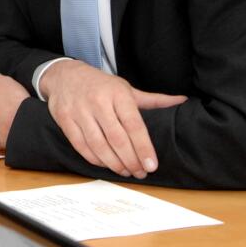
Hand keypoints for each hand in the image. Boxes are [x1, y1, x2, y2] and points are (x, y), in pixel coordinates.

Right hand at [41, 59, 185, 179]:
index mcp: (117, 94)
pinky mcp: (64, 118)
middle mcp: (97, 101)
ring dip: (113, 163)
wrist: (63, 74)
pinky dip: (94, 159)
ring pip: (98, 144)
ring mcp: (79, 110)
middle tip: (140, 172)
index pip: (134, 125)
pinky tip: (105, 163)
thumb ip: (153, 99)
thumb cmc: (100, 84)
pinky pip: (80, 145)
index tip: (152, 165)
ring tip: (125, 171)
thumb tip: (182, 100)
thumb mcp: (126, 88)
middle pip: (117, 138)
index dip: (144, 148)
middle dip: (131, 160)